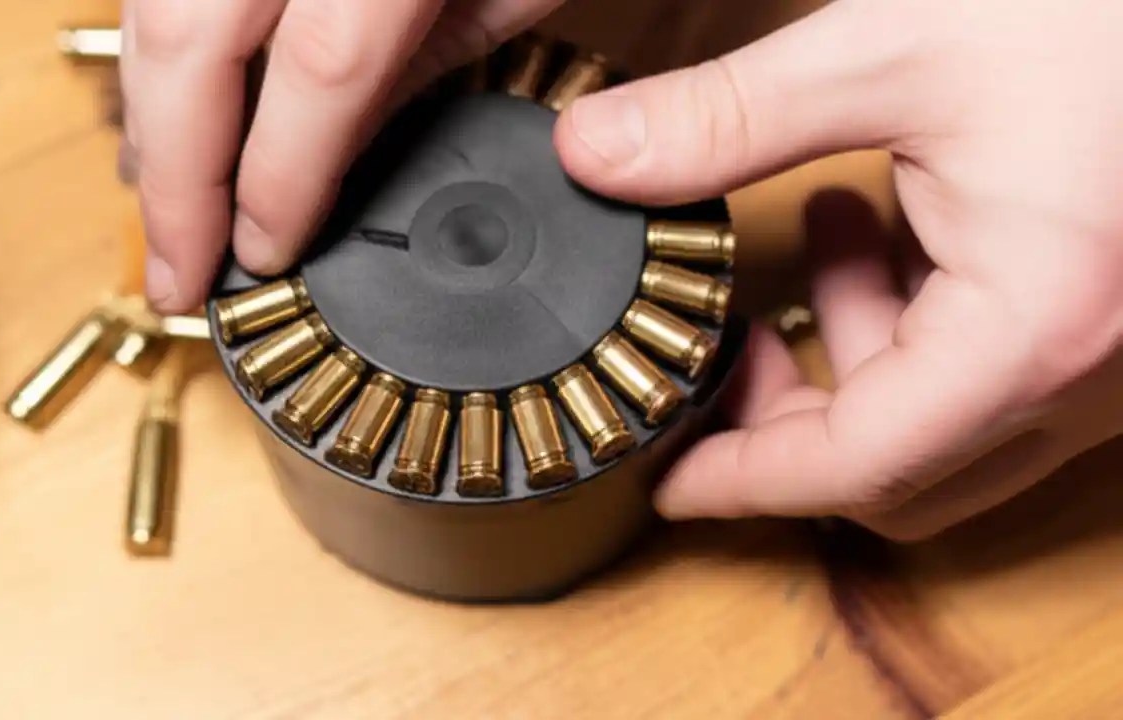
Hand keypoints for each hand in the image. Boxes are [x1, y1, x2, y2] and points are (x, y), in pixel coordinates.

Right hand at [120, 0, 562, 311]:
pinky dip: (158, 55)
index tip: (262, 254)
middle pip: (189, 38)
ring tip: (163, 211)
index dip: (280, 179)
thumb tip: (336, 162)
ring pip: (151, 6)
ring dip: (150, 120)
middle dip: (173, 176)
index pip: (323, 69)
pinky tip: (168, 117)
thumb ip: (426, 64)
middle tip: (174, 277)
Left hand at [554, 0, 1122, 538]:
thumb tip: (597, 155)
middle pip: (898, 467)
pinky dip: (920, 319)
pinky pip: (999, 372)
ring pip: (947, 425)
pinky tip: (889, 223)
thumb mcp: (896, 51)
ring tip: (814, 236)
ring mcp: (1114, 361)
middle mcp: (1088, 374)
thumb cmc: (1105, 9)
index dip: (744, 484)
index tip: (669, 482)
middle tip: (721, 343)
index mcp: (1032, 332)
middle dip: (788, 418)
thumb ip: (730, 119)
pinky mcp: (1116, 322)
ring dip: (855, 350)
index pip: (856, 467)